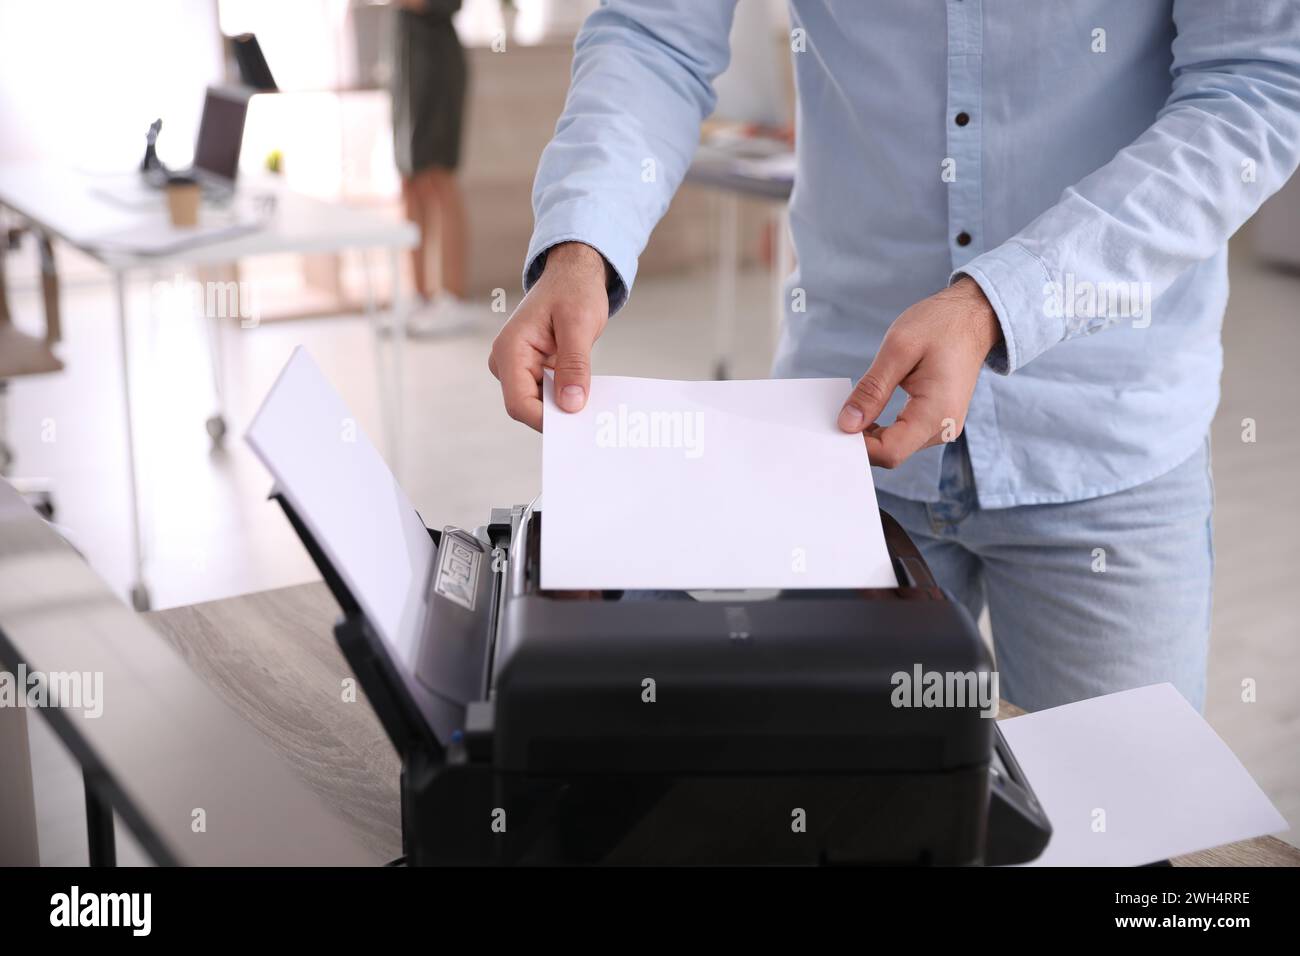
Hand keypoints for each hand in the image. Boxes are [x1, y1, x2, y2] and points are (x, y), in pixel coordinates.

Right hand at [489, 242, 609, 429]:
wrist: (572, 274)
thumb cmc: (574, 290)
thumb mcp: (579, 325)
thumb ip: (574, 365)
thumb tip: (571, 405)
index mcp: (510, 349)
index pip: (519, 403)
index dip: (546, 420)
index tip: (577, 425)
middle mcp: (507, 362)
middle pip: (528, 408)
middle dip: (558, 417)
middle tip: (592, 421)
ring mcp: (518, 368)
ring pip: (538, 405)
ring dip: (564, 409)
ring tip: (593, 407)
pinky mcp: (533, 371)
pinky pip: (547, 395)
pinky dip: (566, 398)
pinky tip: (586, 396)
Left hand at [837, 277, 1001, 467]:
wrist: (973, 317)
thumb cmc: (941, 325)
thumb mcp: (898, 349)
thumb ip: (872, 389)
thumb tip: (847, 423)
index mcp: (937, 412)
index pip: (890, 452)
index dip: (858, 445)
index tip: (836, 425)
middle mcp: (944, 428)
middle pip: (892, 453)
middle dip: (862, 440)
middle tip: (838, 414)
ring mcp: (943, 427)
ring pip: (897, 446)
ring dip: (872, 434)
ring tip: (855, 407)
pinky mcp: (938, 421)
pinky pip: (905, 435)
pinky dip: (884, 428)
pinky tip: (870, 409)